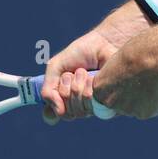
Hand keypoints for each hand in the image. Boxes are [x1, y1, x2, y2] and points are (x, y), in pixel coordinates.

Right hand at [41, 2, 151, 123]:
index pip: (54, 116)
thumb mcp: (56, 68)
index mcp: (66, 99)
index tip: (59, 85)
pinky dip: (87, 89)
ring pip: (78, 111)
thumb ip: (47, 91)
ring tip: (84, 72)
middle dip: (65, 89)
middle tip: (74, 72)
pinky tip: (92, 78)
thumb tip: (55, 115)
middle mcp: (81, 105)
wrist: (103, 42)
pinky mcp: (109, 103)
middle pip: (66, 114)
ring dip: (76, 87)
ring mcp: (95, 106)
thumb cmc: (81, 53)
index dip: (53, 103)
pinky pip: (91, 106)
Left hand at [90, 21, 157, 119]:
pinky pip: (151, 109)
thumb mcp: (121, 61)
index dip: (120, 86)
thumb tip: (128, 83)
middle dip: (131, 95)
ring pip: (137, 107)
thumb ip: (119, 76)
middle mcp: (110, 102)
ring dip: (145, 99)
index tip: (130, 78)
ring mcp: (127, 109)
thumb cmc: (140, 51)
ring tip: (155, 81)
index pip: (107, 93)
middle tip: (144, 81)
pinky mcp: (144, 114)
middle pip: (120, 104)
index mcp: (100, 87)